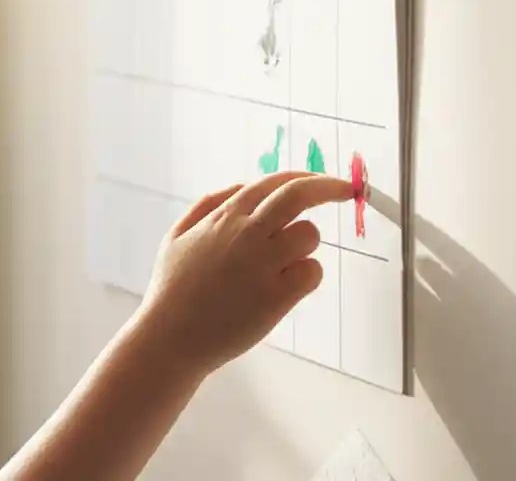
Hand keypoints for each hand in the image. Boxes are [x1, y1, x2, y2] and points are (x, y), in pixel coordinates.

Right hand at [133, 171, 353, 376]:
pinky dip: (306, 277)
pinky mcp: (276, 296)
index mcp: (224, 216)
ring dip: (304, 247)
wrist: (169, 338)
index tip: (323, 180)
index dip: (305, 176)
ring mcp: (262, 263)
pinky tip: (284, 290)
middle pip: (299, 195)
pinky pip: (312, 272)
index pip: (274, 182)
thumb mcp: (177, 236)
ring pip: (310, 235)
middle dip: (328, 187)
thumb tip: (242, 187)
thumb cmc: (171, 291)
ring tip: (280, 268)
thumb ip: (207, 205)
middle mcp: (245, 233)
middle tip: (346, 191)